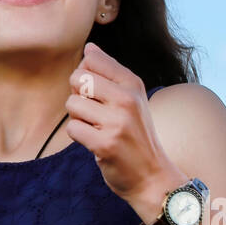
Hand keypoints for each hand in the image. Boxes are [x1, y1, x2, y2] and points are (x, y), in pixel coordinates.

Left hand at [65, 42, 182, 209]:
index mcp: (133, 83)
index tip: (96, 92)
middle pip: (78, 78)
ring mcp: (117, 122)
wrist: (152, 176)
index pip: (92, 59)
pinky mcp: (105, 143)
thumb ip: (110, 72)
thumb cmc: (136, 135)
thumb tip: (89, 48)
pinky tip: (95, 142)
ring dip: (78, 118)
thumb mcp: (132, 98)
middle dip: (77, 95)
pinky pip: (73, 128)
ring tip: (97, 128)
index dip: (84, 75)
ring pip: (72, 104)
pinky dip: (79, 136)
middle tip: (93, 112)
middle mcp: (127, 99)